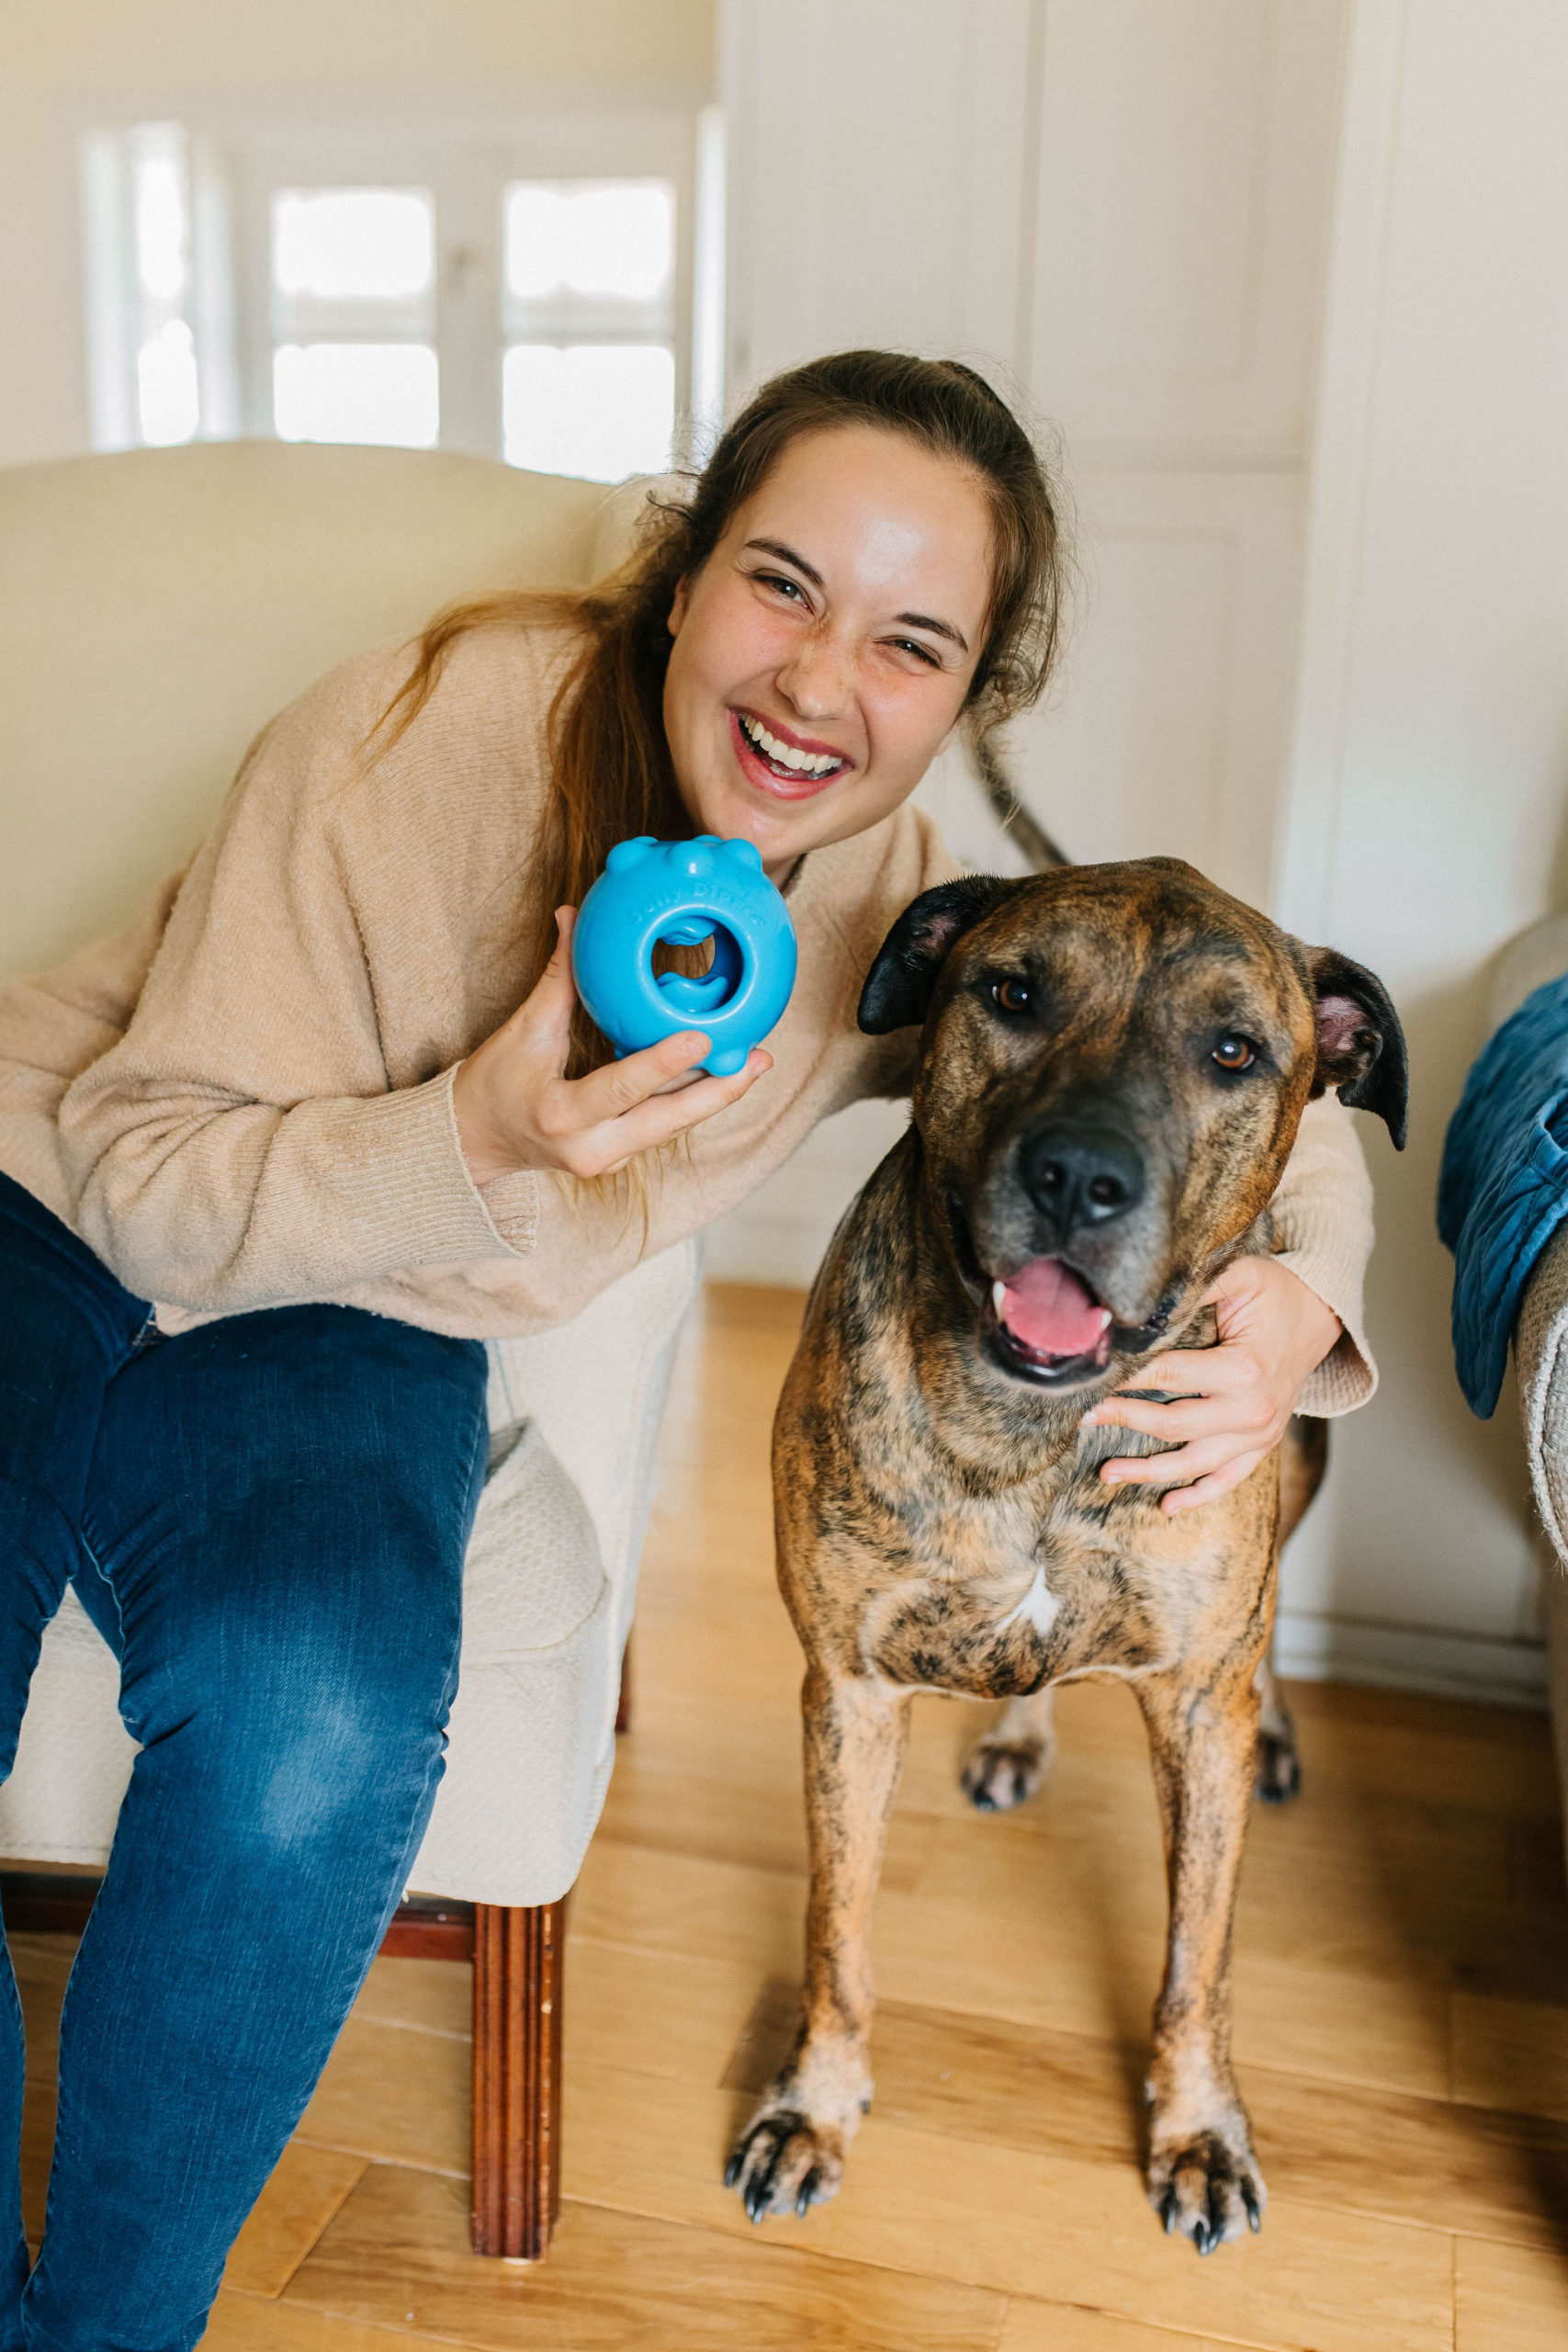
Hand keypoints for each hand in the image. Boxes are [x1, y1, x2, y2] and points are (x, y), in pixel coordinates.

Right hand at [453, 907, 770, 1185]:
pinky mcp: (621, 1158)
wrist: (476, 1142)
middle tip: (759, 1058)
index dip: (662, 1064)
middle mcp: (591, 1148)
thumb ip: (557, 977)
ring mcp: (609, 1159)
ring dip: (716, 1093)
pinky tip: (724, 1072)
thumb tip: (572, 914)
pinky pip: (663, 1125)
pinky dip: (692, 1098)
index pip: (620, 1088)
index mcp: (561, 1116)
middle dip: (718, 1091)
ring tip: (757, 1061)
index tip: (701, 1038)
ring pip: (673, 1125)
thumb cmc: (493, 1084)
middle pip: (667, 1121)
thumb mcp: (522, 1031)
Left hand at [1079, 1256, 1341, 1516]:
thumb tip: (1141, 1304)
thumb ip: (1194, 1286)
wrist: (1322, 1314)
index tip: (1092, 1380)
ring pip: (1194, 1462)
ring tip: (1108, 1473)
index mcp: (1243, 1369)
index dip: (1127, 1378)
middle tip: (1086, 1417)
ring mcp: (1259, 1433)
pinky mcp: (1263, 1444)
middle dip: (1126, 1420)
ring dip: (1149, 1471)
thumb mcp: (1239, 1274)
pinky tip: (1167, 1506)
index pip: (1169, 1376)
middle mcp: (1252, 1409)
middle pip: (1174, 1424)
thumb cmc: (1276, 1292)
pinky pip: (1228, 1480)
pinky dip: (1199, 1495)